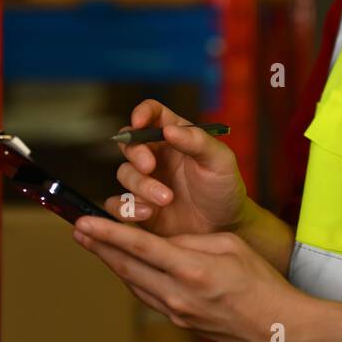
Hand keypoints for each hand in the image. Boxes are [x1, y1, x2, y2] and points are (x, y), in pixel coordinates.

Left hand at [73, 216, 307, 341]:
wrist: (279, 329)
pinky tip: (126, 267)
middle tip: (77, 230)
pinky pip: (148, 296)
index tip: (85, 222)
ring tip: (94, 245)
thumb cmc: (262, 283)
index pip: (140, 247)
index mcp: (192, 270)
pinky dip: (133, 278)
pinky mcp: (181, 322)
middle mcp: (178, 294)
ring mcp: (176, 312)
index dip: (108, 233)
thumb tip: (166, 241)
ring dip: (112, 263)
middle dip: (99, 247)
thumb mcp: (230, 246)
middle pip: (127, 267)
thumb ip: (193, 241)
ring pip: (133, 283)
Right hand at [104, 99, 247, 236]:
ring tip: (166, 199)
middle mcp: (156, 155)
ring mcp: (145, 181)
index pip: (152, 113)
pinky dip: (127, 208)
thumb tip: (168, 129)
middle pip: (129, 141)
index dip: (142, 113)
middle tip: (149, 166)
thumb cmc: (224, 189)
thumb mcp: (220, 161)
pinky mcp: (138, 206)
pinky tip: (148, 213)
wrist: (224, 228)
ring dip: (141, 185)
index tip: (138, 122)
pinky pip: (117, 204)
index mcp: (175, 136)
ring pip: (124, 173)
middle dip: (135, 152)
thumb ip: (197, 141)